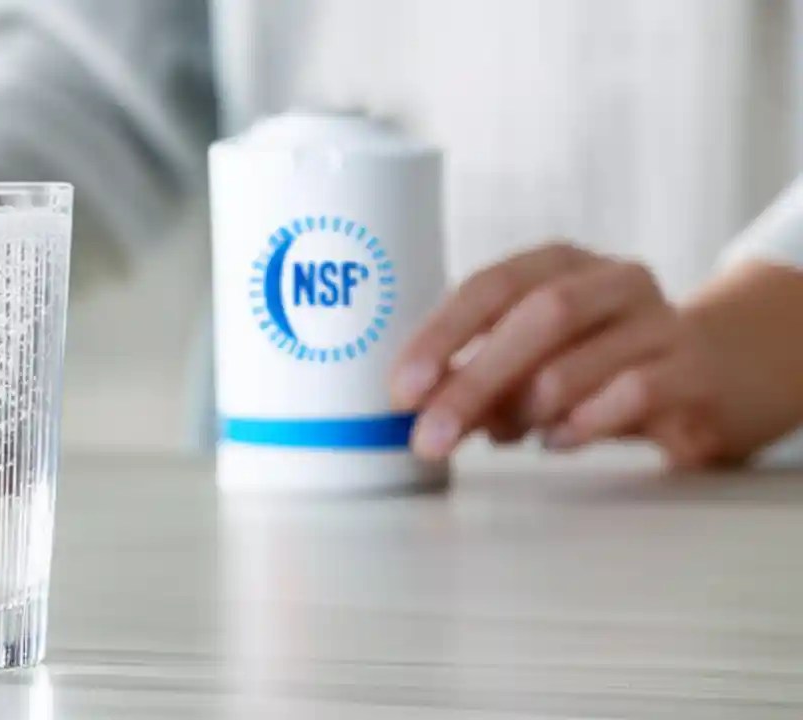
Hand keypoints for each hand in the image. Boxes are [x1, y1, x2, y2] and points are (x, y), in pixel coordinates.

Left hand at [389, 243, 729, 467]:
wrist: (716, 377)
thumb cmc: (600, 365)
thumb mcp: (532, 363)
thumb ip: (480, 379)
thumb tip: (416, 410)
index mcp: (561, 263)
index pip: (492, 284)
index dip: (442, 335)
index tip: (402, 388)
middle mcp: (614, 281)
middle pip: (539, 316)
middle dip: (474, 380)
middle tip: (430, 436)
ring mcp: (662, 323)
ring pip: (579, 361)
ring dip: (524, 409)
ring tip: (504, 436)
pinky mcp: (694, 373)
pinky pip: (630, 395)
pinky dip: (580, 425)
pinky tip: (556, 442)